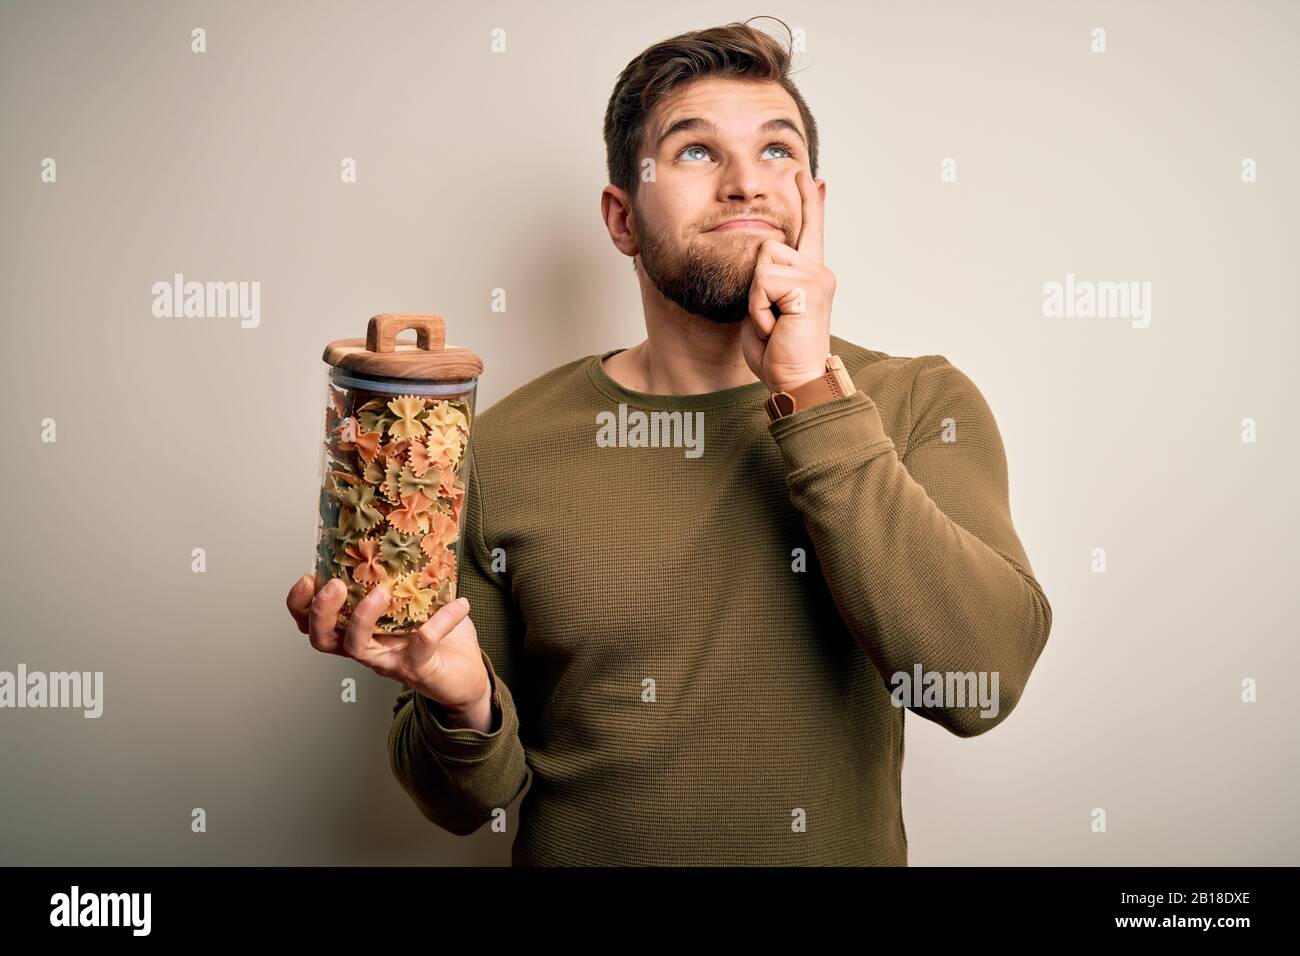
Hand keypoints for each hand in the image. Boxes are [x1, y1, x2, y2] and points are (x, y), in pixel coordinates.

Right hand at [286, 574, 490, 719]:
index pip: (313, 622)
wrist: (465, 676)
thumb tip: (415, 532)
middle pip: (323, 638)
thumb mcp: (418, 601)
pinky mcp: (417, 669)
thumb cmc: (438, 639)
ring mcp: (389, 660)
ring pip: (357, 647)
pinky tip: (459, 605)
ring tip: (382, 592)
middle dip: (321, 611)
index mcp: (359, 629)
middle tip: (334, 586)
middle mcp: (367, 647)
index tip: (307, 577)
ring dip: (363, 618)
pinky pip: (422, 645)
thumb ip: (409, 574)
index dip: (301, 604)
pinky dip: (440, 622)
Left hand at [739, 167, 835, 392]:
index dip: (809, 203)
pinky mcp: (809, 289)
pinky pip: (762, 284)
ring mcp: (817, 278)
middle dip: (756, 287)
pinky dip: (759, 310)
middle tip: (772, 320)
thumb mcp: (766, 310)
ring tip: (773, 323)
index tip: (809, 176)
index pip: (810, 231)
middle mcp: (819, 271)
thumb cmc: (779, 353)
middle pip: (766, 248)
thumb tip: (764, 253)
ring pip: (762, 265)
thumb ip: (766, 283)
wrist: (796, 381)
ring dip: (756, 300)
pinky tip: (775, 327)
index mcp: (810, 275)